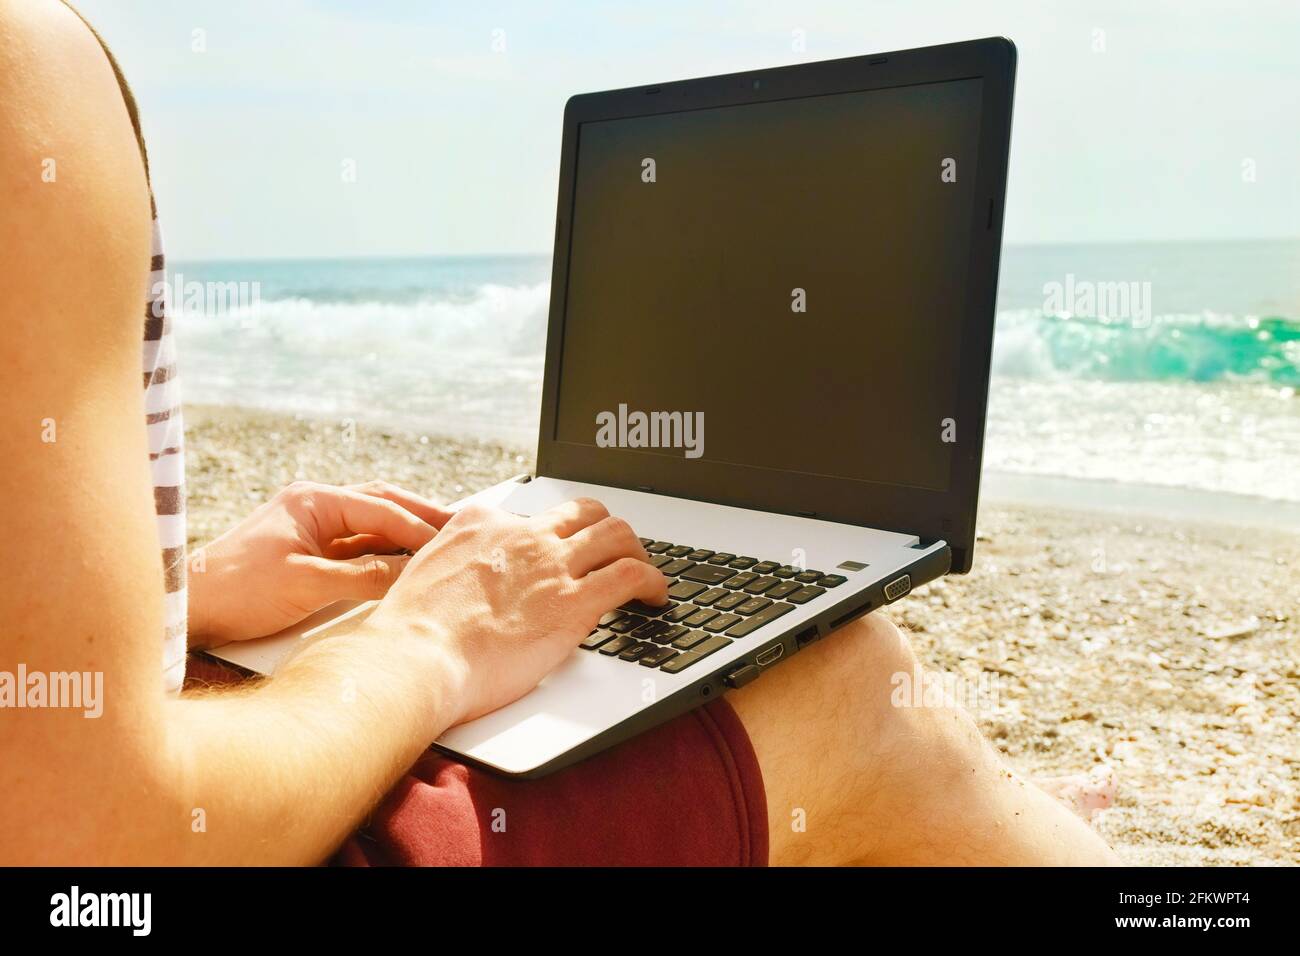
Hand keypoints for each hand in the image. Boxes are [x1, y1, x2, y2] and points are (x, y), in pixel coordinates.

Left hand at [188, 480, 453, 644]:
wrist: (189, 608)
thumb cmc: (237, 591)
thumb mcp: (306, 584)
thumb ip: (363, 576)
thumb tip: (409, 572)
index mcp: (314, 500)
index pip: (382, 509)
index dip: (419, 529)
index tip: (450, 546)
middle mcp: (316, 505)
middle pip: (384, 503)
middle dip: (423, 516)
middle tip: (463, 527)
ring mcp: (312, 526)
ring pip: (373, 522)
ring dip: (407, 531)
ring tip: (444, 541)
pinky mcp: (309, 549)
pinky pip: (359, 544)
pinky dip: (387, 549)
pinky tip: (408, 561)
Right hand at [367, 497, 667, 724]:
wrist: (415, 658)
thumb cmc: (412, 635)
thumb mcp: (424, 574)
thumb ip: (453, 566)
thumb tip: (463, 580)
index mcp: (480, 523)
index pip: (530, 513)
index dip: (551, 535)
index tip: (557, 553)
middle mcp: (520, 534)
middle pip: (583, 511)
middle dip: (604, 529)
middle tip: (614, 554)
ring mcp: (550, 564)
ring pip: (616, 533)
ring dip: (636, 551)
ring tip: (643, 573)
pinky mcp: (574, 602)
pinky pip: (631, 575)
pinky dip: (653, 581)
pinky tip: (656, 596)